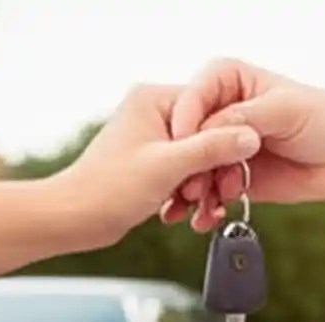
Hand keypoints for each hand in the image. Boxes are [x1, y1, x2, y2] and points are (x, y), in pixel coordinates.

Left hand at [51, 84, 261, 247]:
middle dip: (214, 169)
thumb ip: (212, 148)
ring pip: (200, 157)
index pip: (212, 107)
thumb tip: (250, 136)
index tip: (233, 167)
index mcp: (154, 98)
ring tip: (199, 208)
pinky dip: (191, 193)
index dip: (227, 140)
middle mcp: (153, 112)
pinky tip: (188, 211)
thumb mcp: (168, 167)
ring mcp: (153, 137)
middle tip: (215, 193)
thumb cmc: (108, 189)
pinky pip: (187, 172)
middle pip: (209, 134)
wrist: (74, 219)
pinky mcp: (152, 162)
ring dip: (204, 186)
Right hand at [167, 59, 324, 230]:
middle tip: (191, 183)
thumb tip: (207, 130)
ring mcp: (222, 145)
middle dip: (186, 161)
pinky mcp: (229, 174)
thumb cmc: (324, 120)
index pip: (193, 95)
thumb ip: (244, 117)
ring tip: (203, 204)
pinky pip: (207, 190)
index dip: (186, 120)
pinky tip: (210, 214)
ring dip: (194, 187)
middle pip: (186, 135)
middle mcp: (220, 110)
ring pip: (193, 166)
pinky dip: (206, 204)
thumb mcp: (284, 110)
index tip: (183, 145)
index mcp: (228, 80)